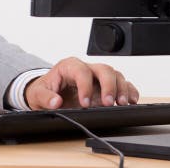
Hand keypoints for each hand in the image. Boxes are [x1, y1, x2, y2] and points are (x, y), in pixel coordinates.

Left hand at [24, 57, 139, 109]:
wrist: (49, 95)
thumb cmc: (45, 91)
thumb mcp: (38, 94)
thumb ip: (45, 97)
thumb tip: (55, 101)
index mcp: (69, 67)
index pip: (81, 71)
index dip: (85, 86)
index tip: (85, 103)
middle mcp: (86, 69)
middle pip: (103, 70)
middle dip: (108, 86)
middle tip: (107, 103)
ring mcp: (98, 77)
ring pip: (115, 75)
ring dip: (121, 89)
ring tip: (121, 103)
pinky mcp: (106, 86)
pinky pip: (123, 84)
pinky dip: (130, 91)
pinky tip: (132, 101)